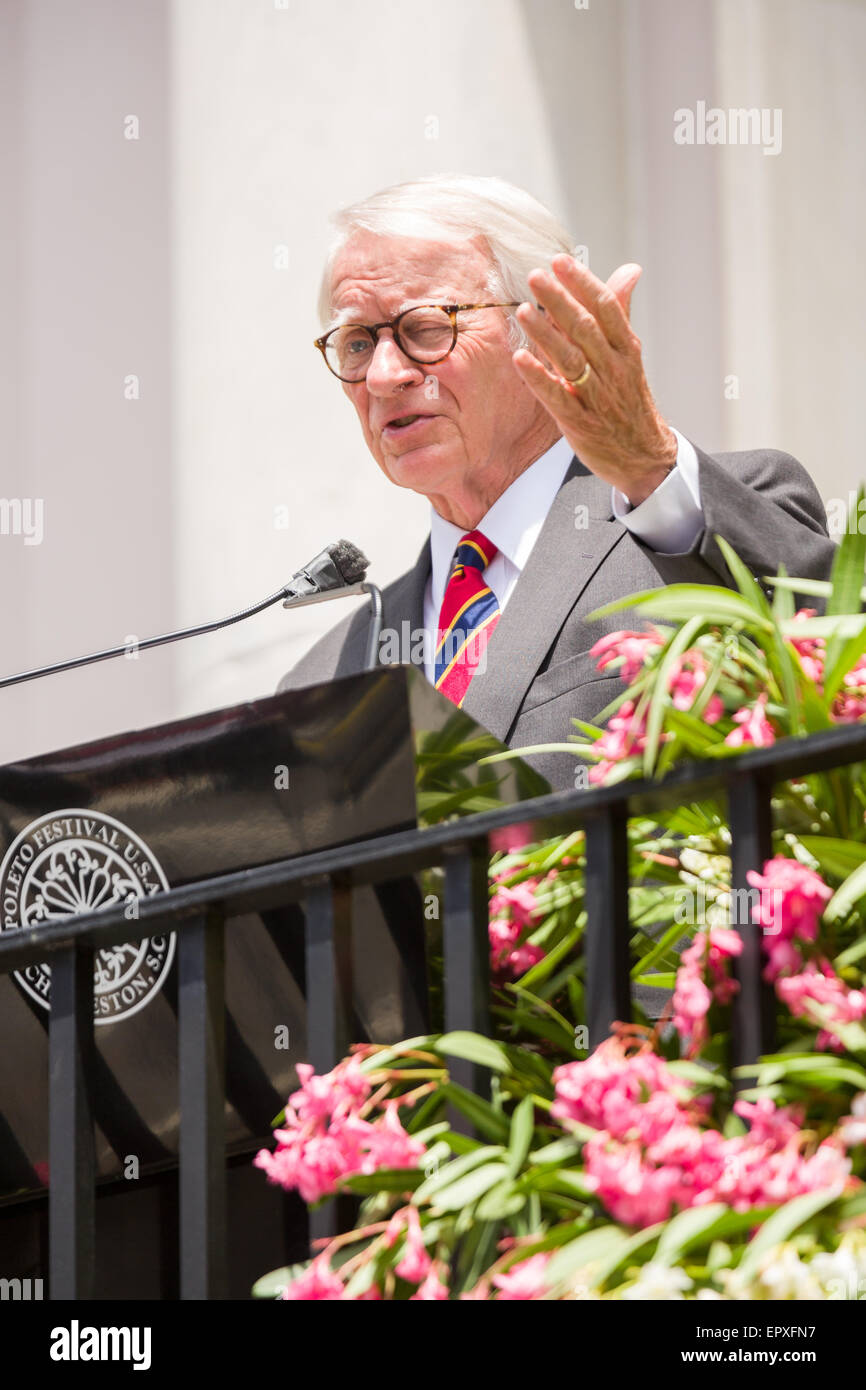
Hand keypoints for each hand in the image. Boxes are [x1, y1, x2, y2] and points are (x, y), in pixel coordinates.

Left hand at [513, 256, 677, 505]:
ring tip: (522, 311)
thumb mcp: (629, 355)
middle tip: (536, 276)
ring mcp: (598, 396)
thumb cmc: (629, 399)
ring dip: (546, 335)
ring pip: (571, 360)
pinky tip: (520, 359)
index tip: (561, 262)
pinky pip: (558, 398)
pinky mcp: (581, 423)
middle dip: (560, 301)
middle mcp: (614, 369)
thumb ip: (621, 312)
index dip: (583, 283)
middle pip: (586, 328)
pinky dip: (540, 378)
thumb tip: (630, 269)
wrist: (645, 455)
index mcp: (626, 348)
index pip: (606, 308)